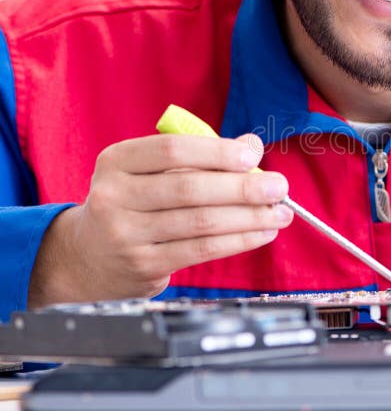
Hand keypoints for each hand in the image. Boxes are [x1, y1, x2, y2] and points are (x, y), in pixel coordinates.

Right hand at [28, 133, 291, 306]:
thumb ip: (200, 156)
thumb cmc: (135, 203)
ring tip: (280, 213)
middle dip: (243, 188)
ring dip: (249, 217)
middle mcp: (115, 196)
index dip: (216, 152)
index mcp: (117, 161)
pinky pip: (202, 250)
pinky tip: (262, 232)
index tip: (252, 156)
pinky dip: (239, 240)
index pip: (172, 149)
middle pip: (190, 189)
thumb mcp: (152, 172)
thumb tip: (252, 146)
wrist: (90, 256)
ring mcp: (126, 234)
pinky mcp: (144, 264)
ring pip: (201, 223)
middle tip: (279, 186)